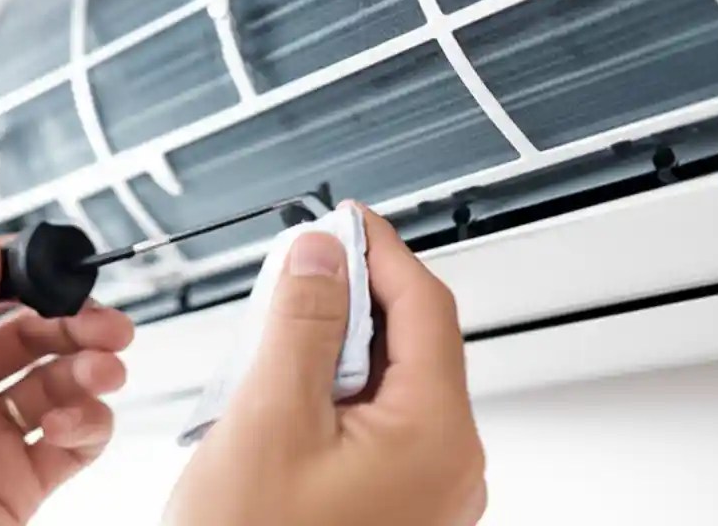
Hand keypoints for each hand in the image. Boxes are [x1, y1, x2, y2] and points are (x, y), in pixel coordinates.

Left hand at [0, 238, 133, 525]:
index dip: (24, 279)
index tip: (60, 272)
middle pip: (30, 336)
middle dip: (75, 323)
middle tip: (106, 325)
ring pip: (58, 384)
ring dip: (89, 370)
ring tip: (101, 372)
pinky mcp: (14, 485)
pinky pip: (72, 444)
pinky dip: (88, 425)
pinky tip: (69, 424)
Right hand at [165, 204, 485, 525]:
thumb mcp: (270, 419)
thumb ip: (301, 322)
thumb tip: (321, 254)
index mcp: (436, 438)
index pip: (426, 306)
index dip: (382, 251)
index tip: (346, 220)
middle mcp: (447, 467)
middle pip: (412, 345)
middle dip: (351, 303)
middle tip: (297, 274)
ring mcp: (423, 493)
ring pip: (390, 386)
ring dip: (334, 353)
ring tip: (274, 349)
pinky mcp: (394, 508)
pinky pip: (375, 428)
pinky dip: (332, 399)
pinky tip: (282, 399)